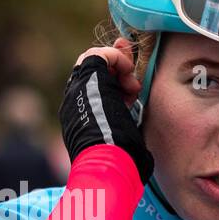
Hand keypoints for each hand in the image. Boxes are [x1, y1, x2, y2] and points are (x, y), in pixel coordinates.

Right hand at [60, 40, 152, 182]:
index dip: (113, 83)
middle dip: (115, 69)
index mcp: (79, 119)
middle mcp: (73, 103)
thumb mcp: (126, 151)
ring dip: (117, 66)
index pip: (92, 90)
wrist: (107, 162)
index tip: (132, 88)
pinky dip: (116, 58)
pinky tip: (129, 73)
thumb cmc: (120, 164)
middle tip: (133, 80)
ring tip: (131, 86)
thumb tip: (144, 157)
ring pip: (91, 61)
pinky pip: (97, 55)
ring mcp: (77, 90)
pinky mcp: (85, 80)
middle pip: (90, 72)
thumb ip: (131, 144)